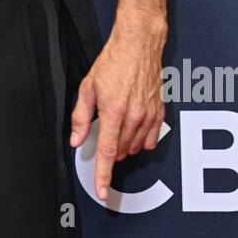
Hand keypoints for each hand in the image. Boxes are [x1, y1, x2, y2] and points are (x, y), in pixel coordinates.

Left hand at [68, 15, 165, 201]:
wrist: (139, 45)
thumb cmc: (113, 62)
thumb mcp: (88, 88)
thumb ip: (81, 118)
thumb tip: (77, 140)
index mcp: (113, 111)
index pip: (108, 153)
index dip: (104, 176)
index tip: (102, 192)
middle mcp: (134, 117)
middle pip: (121, 151)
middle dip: (111, 151)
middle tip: (104, 132)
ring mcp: (149, 115)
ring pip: (135, 147)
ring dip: (124, 146)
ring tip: (117, 126)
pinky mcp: (160, 112)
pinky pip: (151, 139)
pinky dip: (141, 141)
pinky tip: (133, 129)